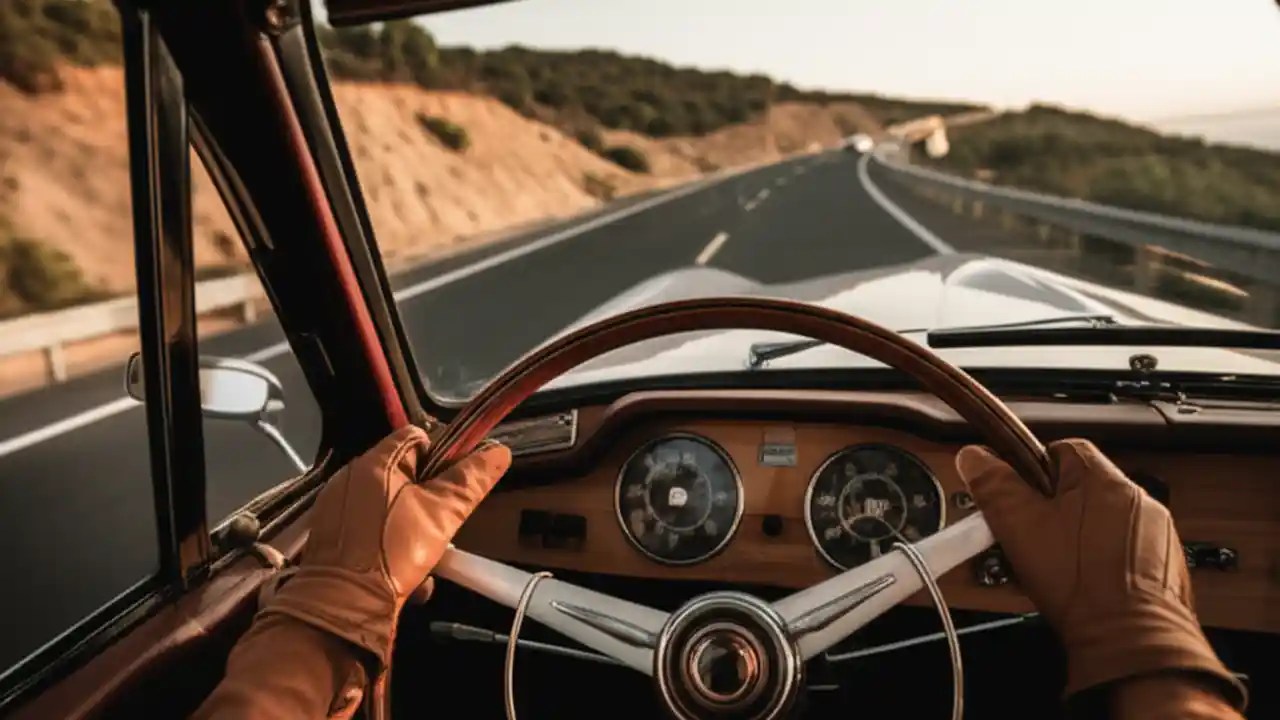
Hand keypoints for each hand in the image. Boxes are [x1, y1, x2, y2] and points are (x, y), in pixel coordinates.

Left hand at [260, 425, 510, 670]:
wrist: (340, 607)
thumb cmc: (392, 552)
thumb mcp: (441, 516)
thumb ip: (469, 483)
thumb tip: (499, 451)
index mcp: (375, 463)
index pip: (416, 438)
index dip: (442, 456)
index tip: (454, 485)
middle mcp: (350, 479)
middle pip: (403, 476)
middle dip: (428, 500)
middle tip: (442, 526)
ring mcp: (336, 509)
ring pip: (389, 509)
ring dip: (411, 530)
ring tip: (423, 558)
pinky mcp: (329, 540)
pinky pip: (370, 534)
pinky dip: (388, 549)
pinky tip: (402, 575)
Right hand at [956, 439, 1244, 709]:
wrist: (1131, 643)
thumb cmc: (1083, 587)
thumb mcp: (1019, 528)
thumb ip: (994, 486)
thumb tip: (974, 457)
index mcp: (1104, 480)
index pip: (1061, 449)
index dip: (1031, 471)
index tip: (1016, 495)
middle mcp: (1138, 500)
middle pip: (1080, 488)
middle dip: (1051, 511)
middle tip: (1029, 536)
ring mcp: (1156, 534)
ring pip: (1101, 521)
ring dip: (1077, 537)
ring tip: (1054, 566)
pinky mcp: (1163, 566)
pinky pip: (1123, 551)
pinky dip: (1102, 562)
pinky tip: (1082, 584)